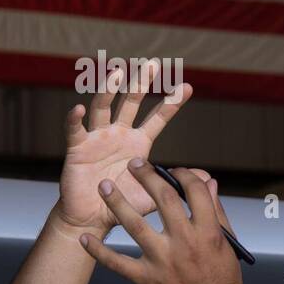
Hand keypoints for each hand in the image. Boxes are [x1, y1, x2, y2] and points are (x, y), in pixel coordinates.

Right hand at [54, 61, 192, 236]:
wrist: (95, 218)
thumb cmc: (124, 206)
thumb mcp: (157, 194)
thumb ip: (178, 183)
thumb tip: (208, 177)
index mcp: (139, 143)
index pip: (158, 118)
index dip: (172, 103)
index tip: (188, 86)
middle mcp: (119, 134)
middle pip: (131, 103)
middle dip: (141, 83)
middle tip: (152, 64)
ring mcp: (98, 138)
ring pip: (103, 108)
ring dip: (108, 90)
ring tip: (117, 72)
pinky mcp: (78, 149)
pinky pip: (75, 131)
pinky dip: (75, 119)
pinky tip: (80, 108)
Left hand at [80, 159, 250, 283]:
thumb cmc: (222, 281)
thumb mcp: (226, 245)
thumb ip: (216, 213)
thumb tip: (209, 184)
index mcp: (208, 233)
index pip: (195, 192)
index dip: (184, 175)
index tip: (174, 171)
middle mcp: (185, 244)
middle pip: (163, 199)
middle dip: (147, 176)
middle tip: (134, 164)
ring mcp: (163, 262)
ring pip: (134, 224)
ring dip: (116, 202)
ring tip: (104, 186)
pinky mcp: (146, 281)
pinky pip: (116, 263)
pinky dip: (98, 251)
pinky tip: (86, 239)